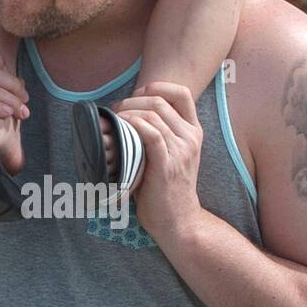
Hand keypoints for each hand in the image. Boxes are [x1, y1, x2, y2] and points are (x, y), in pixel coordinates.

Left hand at [115, 81, 203, 239]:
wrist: (178, 220)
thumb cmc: (165, 186)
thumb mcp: (171, 153)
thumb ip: (161, 132)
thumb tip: (130, 110)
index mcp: (193, 131)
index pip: (181, 93)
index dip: (156, 87)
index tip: (136, 95)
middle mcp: (190, 138)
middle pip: (159, 101)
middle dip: (132, 101)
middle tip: (115, 111)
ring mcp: (181, 151)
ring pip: (153, 115)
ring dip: (127, 113)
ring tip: (113, 122)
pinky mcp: (167, 165)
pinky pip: (152, 134)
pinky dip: (133, 125)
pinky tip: (121, 128)